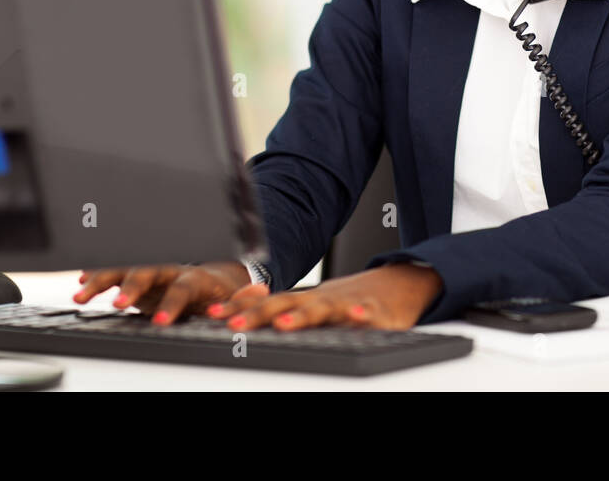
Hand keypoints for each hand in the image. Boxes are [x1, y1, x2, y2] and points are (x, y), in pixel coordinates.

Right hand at [74, 261, 262, 324]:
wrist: (211, 273)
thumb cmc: (221, 290)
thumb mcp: (236, 297)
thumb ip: (244, 298)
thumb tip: (259, 292)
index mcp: (193, 277)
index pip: (182, 287)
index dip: (172, 304)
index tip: (162, 321)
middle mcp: (169, 268)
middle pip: (147, 270)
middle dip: (130, 285)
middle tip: (115, 303)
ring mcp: (151, 270)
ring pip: (124, 267)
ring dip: (102, 278)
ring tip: (81, 293)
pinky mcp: (137, 275)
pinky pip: (115, 270)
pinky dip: (97, 273)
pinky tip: (80, 280)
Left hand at [209, 263, 442, 331]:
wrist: (397, 284)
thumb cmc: (348, 301)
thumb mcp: (312, 305)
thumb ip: (280, 311)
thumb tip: (239, 314)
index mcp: (304, 300)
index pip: (266, 303)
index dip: (239, 309)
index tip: (211, 316)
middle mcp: (321, 299)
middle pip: (287, 305)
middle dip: (260, 315)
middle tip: (235, 324)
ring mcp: (347, 304)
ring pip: (323, 309)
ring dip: (303, 316)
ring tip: (284, 324)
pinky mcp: (375, 314)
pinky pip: (369, 316)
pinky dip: (363, 316)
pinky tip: (358, 318)